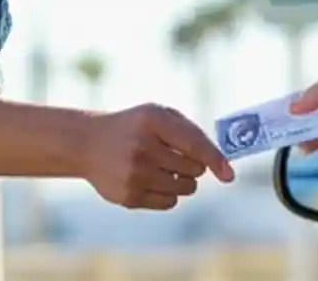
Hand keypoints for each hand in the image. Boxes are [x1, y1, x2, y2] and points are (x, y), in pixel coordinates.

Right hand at [81, 103, 233, 209]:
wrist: (88, 143)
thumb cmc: (134, 127)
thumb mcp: (158, 115)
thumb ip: (190, 131)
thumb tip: (222, 164)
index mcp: (152, 120)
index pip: (194, 143)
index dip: (215, 159)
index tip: (229, 175)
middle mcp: (142, 146)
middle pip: (193, 169)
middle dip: (194, 166)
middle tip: (177, 157)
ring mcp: (134, 174)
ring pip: (184, 188)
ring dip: (184, 181)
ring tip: (166, 169)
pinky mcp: (128, 196)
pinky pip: (169, 202)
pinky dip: (170, 194)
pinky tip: (153, 180)